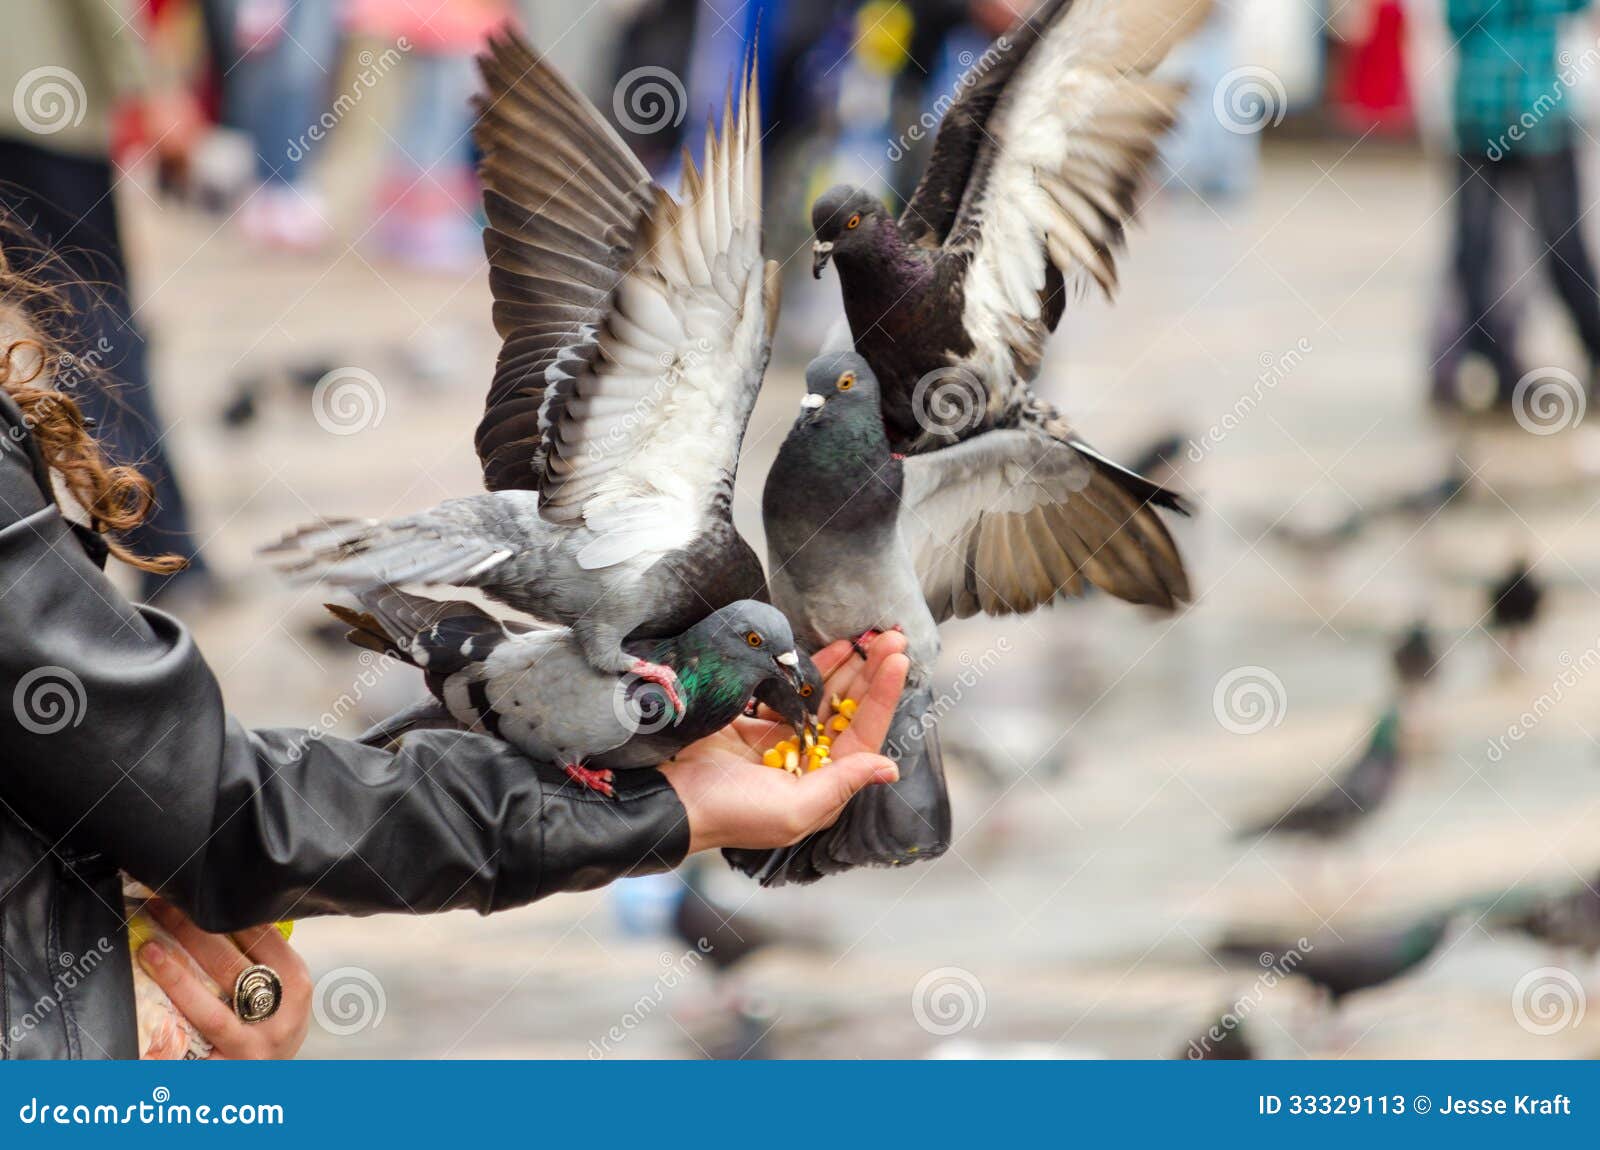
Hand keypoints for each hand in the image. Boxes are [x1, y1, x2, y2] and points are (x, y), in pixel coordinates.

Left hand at [137, 900, 311, 1059]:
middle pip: (230, 963)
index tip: (196, 891)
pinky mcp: (225, 1071)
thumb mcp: (281, 997)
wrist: (269, 1090)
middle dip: (191, 931)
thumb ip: (261, 964)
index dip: (226, 911)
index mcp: (297, 986)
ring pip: (209, 1004)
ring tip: (148, 946)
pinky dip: (169, 1018)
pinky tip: (148, 998)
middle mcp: (281, 1015)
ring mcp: (253, 1046)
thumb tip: (216, 917)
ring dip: (174, 972)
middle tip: (161, 905)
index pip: (263, 936)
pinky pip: (191, 1043)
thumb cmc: (269, 1034)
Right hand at [662, 631, 908, 853]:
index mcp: (824, 785)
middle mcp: (809, 762)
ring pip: (824, 697)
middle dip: (871, 675)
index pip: (864, 735)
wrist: (672, 799)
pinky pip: (791, 690)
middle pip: (849, 712)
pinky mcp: (756, 722)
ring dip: (846, 667)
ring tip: (867, 637)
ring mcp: (783, 740)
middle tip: (891, 638)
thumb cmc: (733, 813)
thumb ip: (842, 784)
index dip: (883, 697)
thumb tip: (890, 768)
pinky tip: (831, 647)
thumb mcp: (795, 809)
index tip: (899, 662)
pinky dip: (810, 668)